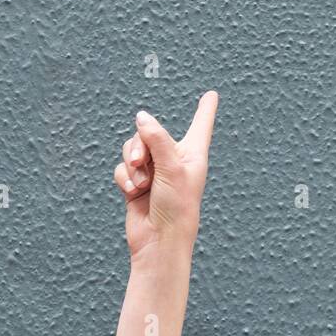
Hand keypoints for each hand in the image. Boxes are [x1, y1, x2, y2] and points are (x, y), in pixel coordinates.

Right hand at [114, 91, 218, 258]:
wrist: (159, 240)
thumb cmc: (177, 208)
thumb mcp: (172, 168)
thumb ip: (157, 139)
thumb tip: (142, 117)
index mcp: (192, 154)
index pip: (200, 125)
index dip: (205, 110)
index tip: (212, 94)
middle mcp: (173, 160)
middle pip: (149, 133)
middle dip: (140, 146)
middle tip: (141, 162)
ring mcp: (154, 172)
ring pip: (132, 149)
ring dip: (132, 165)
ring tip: (141, 183)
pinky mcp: (137, 184)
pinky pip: (123, 169)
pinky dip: (125, 179)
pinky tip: (134, 192)